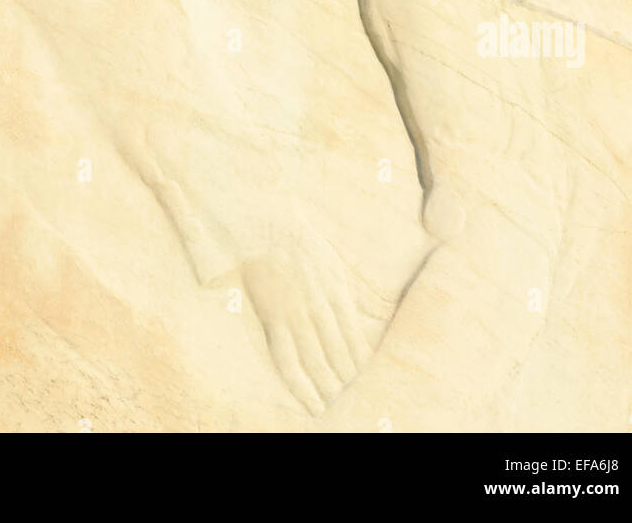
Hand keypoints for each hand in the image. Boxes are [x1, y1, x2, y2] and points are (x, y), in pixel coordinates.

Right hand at [241, 222, 382, 414]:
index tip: (366, 380)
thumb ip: (346, 292)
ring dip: (328, 386)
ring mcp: (296, 313)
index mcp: (337, 291)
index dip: (361, 363)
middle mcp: (321, 305)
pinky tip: (309, 399)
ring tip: (335, 406)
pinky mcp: (273, 317)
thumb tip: (366, 313)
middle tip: (353, 400)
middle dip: (348, 379)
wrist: (264, 226)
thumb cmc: (299, 245)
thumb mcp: (332, 264)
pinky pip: (288, 358)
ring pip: (318, 361)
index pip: (355, 338)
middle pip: (339, 353)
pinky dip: (300, 383)